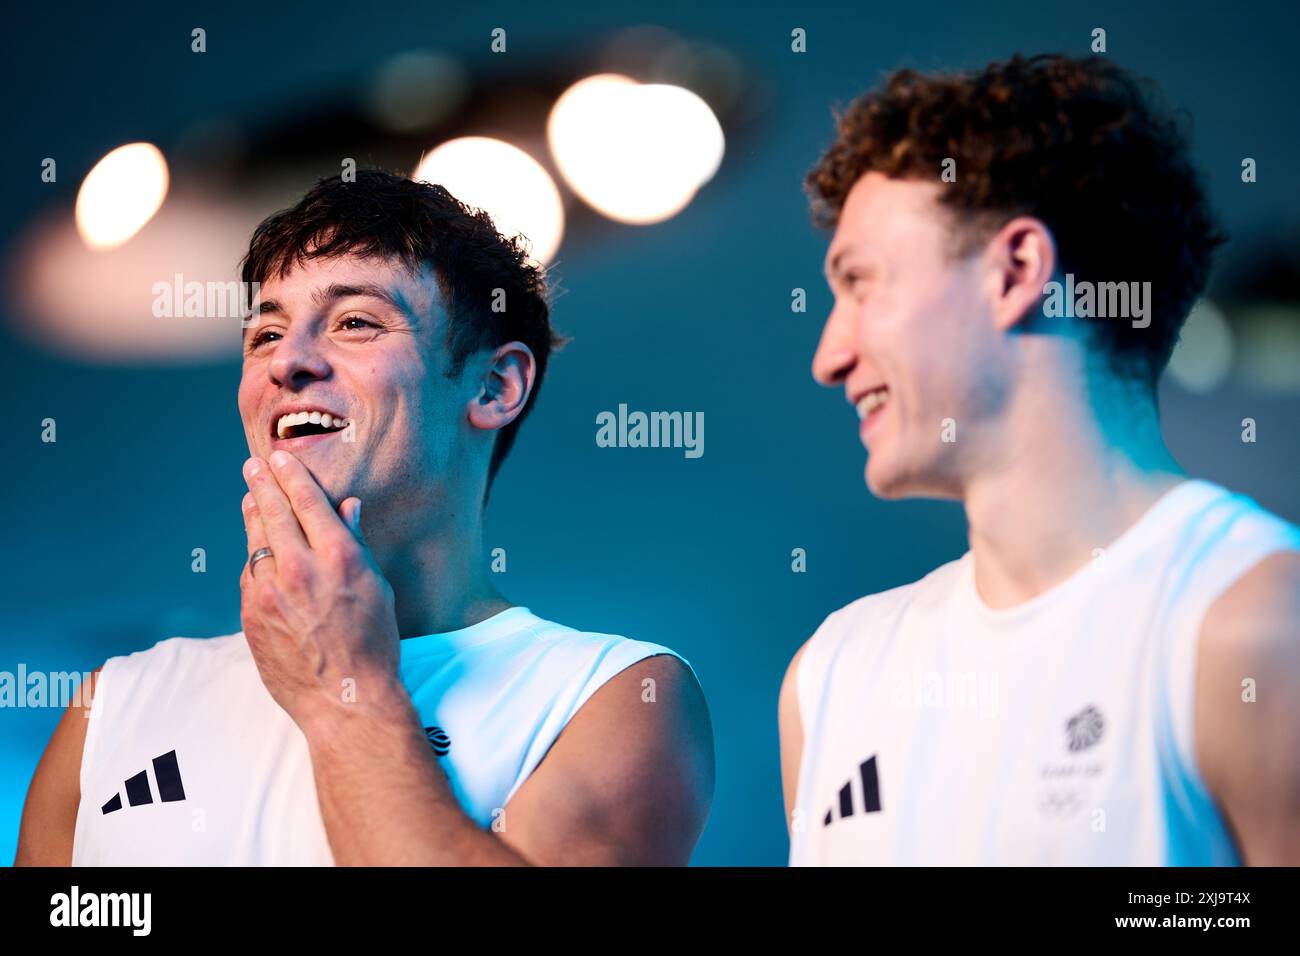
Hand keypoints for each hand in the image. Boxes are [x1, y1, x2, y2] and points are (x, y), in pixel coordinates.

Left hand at [239, 451, 403, 732]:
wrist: (345, 700)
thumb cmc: (373, 645)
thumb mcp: (377, 588)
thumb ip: (356, 543)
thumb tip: (346, 506)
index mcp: (338, 559)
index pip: (308, 502)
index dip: (291, 475)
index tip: (280, 457)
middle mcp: (301, 571)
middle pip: (273, 512)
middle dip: (263, 484)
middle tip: (254, 465)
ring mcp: (271, 594)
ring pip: (255, 541)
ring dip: (253, 516)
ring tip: (252, 497)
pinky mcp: (252, 615)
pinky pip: (250, 575)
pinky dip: (254, 558)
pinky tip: (258, 551)